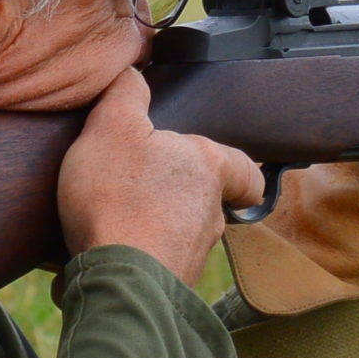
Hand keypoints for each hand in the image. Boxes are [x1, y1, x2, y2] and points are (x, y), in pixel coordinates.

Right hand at [60, 70, 264, 283]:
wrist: (118, 279)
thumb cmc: (120, 199)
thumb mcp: (112, 128)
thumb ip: (126, 95)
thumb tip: (133, 73)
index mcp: (210, 168)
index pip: (247, 170)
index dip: (238, 169)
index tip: (227, 170)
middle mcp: (211, 214)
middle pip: (209, 198)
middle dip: (181, 192)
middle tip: (144, 182)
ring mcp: (194, 253)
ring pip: (184, 231)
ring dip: (159, 223)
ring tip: (120, 215)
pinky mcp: (172, 284)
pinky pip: (159, 260)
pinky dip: (142, 253)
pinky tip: (111, 246)